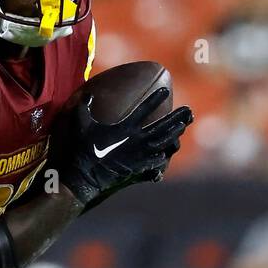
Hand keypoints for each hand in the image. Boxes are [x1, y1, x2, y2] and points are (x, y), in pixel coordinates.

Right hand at [46, 86, 192, 208]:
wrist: (81, 176)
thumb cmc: (80, 148)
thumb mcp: (79, 124)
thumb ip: (84, 107)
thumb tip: (88, 95)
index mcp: (123, 128)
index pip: (143, 110)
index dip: (154, 99)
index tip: (165, 90)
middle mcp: (134, 140)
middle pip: (160, 127)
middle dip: (175, 117)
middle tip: (188, 110)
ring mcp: (137, 155)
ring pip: (161, 143)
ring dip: (173, 134)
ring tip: (183, 126)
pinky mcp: (134, 168)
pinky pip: (152, 162)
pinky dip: (160, 157)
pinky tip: (167, 153)